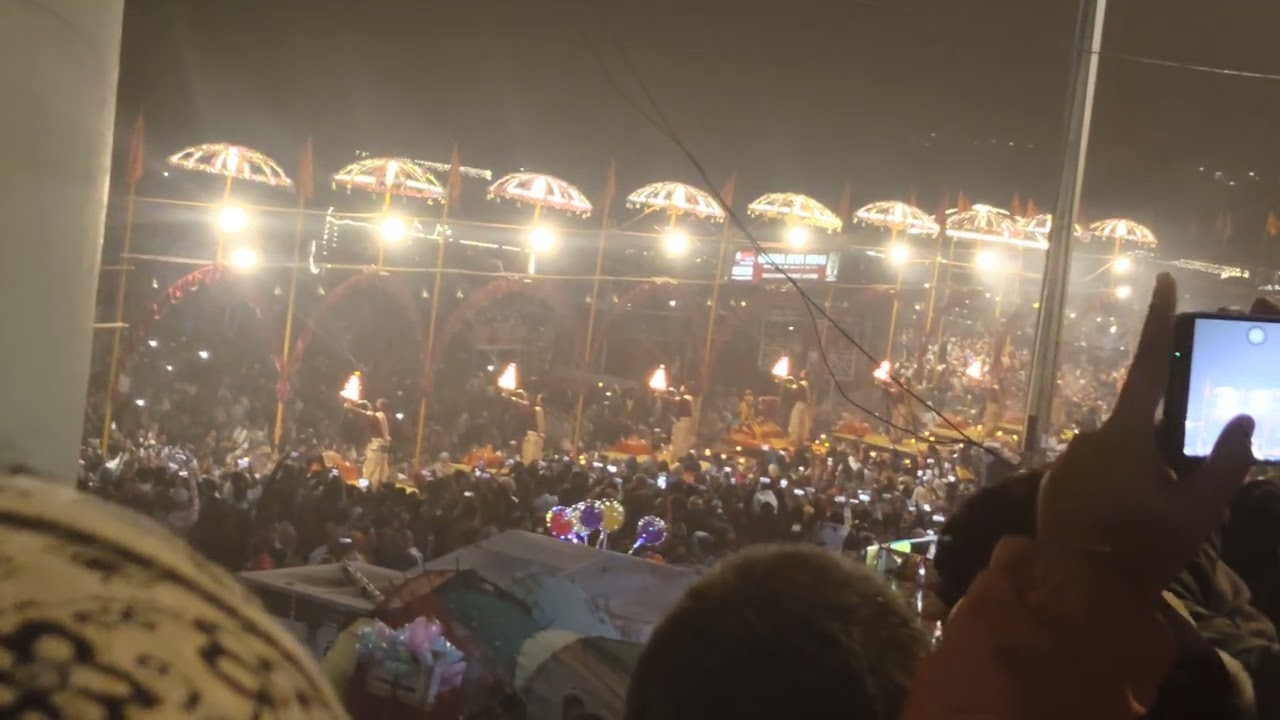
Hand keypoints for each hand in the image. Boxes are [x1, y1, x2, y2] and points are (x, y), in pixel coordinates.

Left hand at [1036, 273, 1254, 595]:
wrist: (1073, 592)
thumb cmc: (1140, 548)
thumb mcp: (1199, 511)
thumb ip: (1225, 462)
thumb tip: (1241, 420)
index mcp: (1125, 434)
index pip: (1147, 365)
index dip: (1157, 320)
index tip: (1160, 279)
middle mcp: (1089, 437)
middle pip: (1141, 431)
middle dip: (1164, 457)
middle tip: (1177, 501)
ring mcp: (1067, 460)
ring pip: (1117, 458)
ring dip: (1138, 480)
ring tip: (1151, 527)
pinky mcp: (1053, 484)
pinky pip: (1093, 476)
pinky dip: (1112, 492)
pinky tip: (1122, 528)